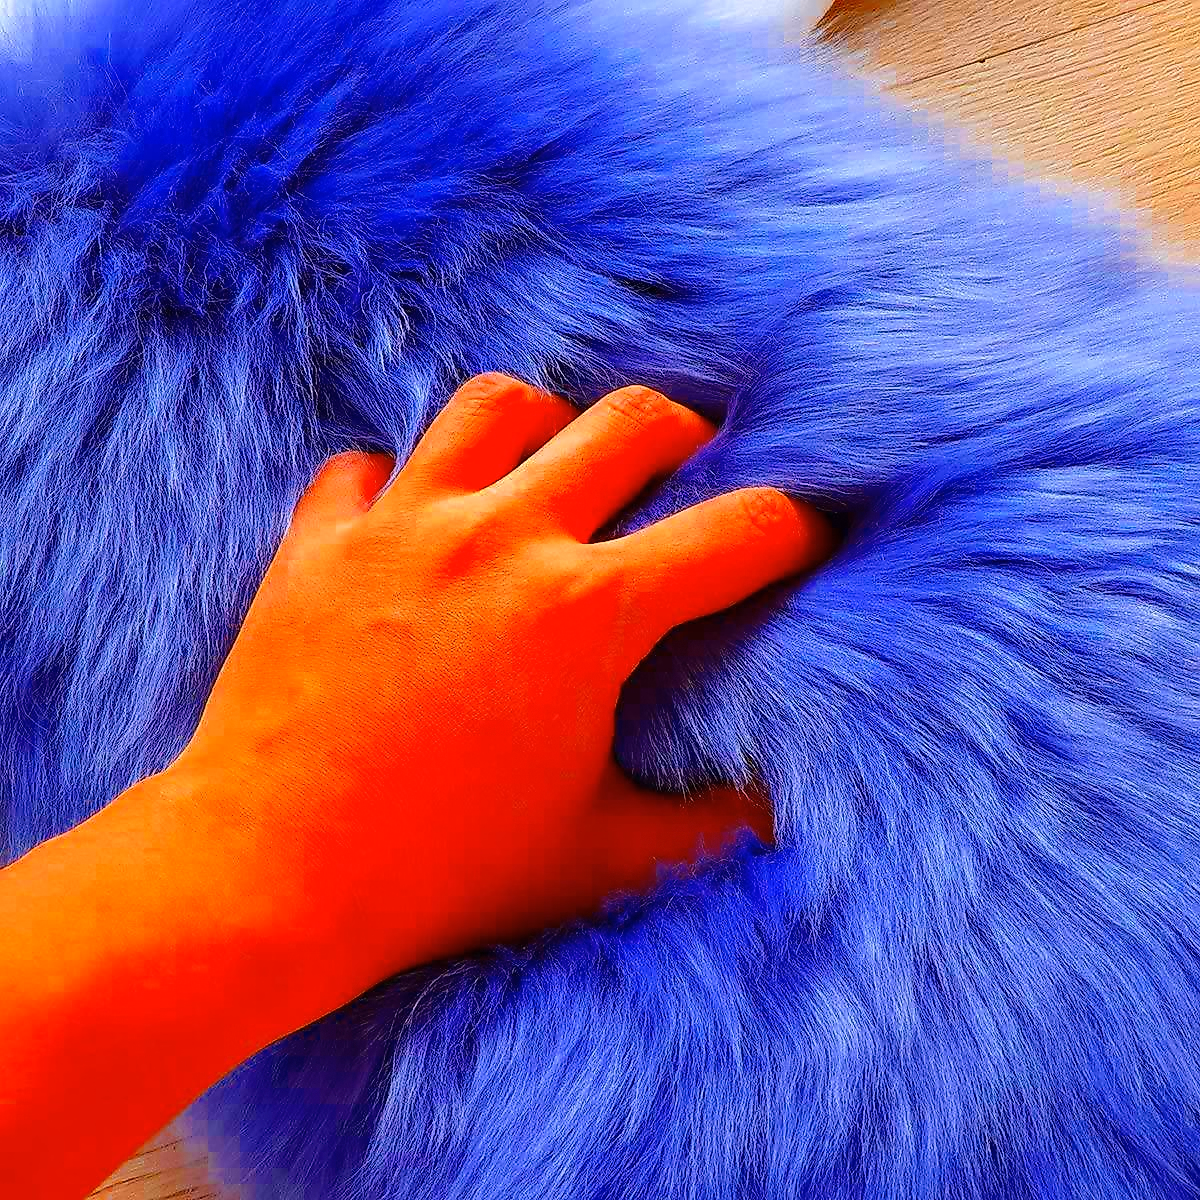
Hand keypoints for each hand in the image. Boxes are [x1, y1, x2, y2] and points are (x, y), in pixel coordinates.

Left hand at [161, 373, 832, 1005]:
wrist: (269, 882)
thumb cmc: (443, 876)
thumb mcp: (600, 857)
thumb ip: (710, 826)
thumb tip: (779, 809)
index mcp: (586, 612)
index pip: (738, 533)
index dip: (795, 530)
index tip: (803, 543)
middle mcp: (500, 540)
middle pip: (631, 421)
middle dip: (687, 440)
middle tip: (686, 484)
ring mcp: (400, 528)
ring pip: (495, 404)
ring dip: (544, 427)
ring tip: (549, 475)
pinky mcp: (316, 544)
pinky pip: (365, 466)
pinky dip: (398, 481)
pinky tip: (411, 525)